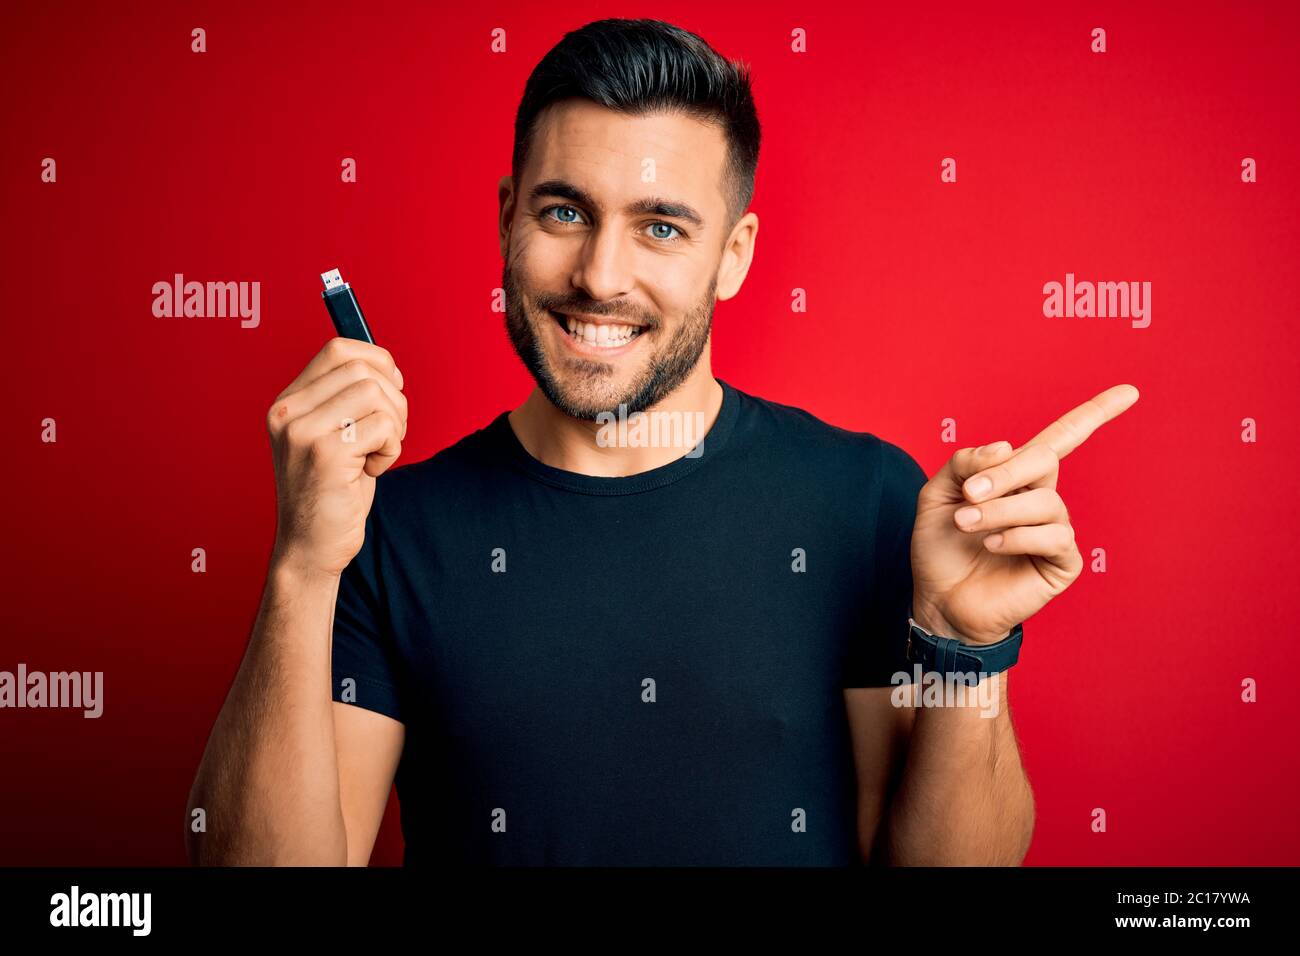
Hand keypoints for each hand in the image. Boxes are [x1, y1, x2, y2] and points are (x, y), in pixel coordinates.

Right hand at [266, 337, 407, 577]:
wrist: (310, 548)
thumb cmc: (332, 493)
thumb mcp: (333, 437)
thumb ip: (348, 400)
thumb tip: (388, 367)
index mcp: (289, 403)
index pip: (338, 349)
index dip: (378, 360)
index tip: (392, 388)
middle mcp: (289, 412)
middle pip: (363, 368)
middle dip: (394, 399)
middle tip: (388, 433)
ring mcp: (303, 431)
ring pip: (376, 394)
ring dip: (394, 425)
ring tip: (376, 454)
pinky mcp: (326, 453)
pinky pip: (383, 427)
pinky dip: (391, 449)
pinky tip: (372, 470)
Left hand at [910, 384, 1138, 643]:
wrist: (939, 600)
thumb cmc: (940, 548)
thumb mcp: (936, 494)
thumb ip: (964, 463)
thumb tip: (1007, 446)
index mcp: (1017, 477)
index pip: (1062, 437)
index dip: (1095, 413)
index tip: (1130, 391)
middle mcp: (1041, 497)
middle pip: (1044, 458)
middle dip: (1004, 474)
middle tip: (968, 495)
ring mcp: (1054, 530)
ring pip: (1043, 501)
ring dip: (999, 510)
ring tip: (967, 524)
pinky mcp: (1061, 562)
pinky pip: (1053, 536)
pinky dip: (1018, 536)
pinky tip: (993, 545)